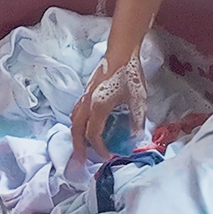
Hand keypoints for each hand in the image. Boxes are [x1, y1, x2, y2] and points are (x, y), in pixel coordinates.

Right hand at [69, 49, 146, 165]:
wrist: (121, 53)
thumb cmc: (129, 75)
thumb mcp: (138, 100)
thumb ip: (136, 121)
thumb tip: (134, 138)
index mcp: (99, 106)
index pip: (93, 133)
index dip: (98, 148)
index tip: (107, 156)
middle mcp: (87, 103)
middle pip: (76, 129)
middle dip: (78, 146)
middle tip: (81, 161)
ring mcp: (85, 96)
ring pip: (74, 119)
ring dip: (76, 134)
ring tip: (81, 146)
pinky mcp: (86, 91)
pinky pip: (76, 111)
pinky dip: (78, 123)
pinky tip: (86, 126)